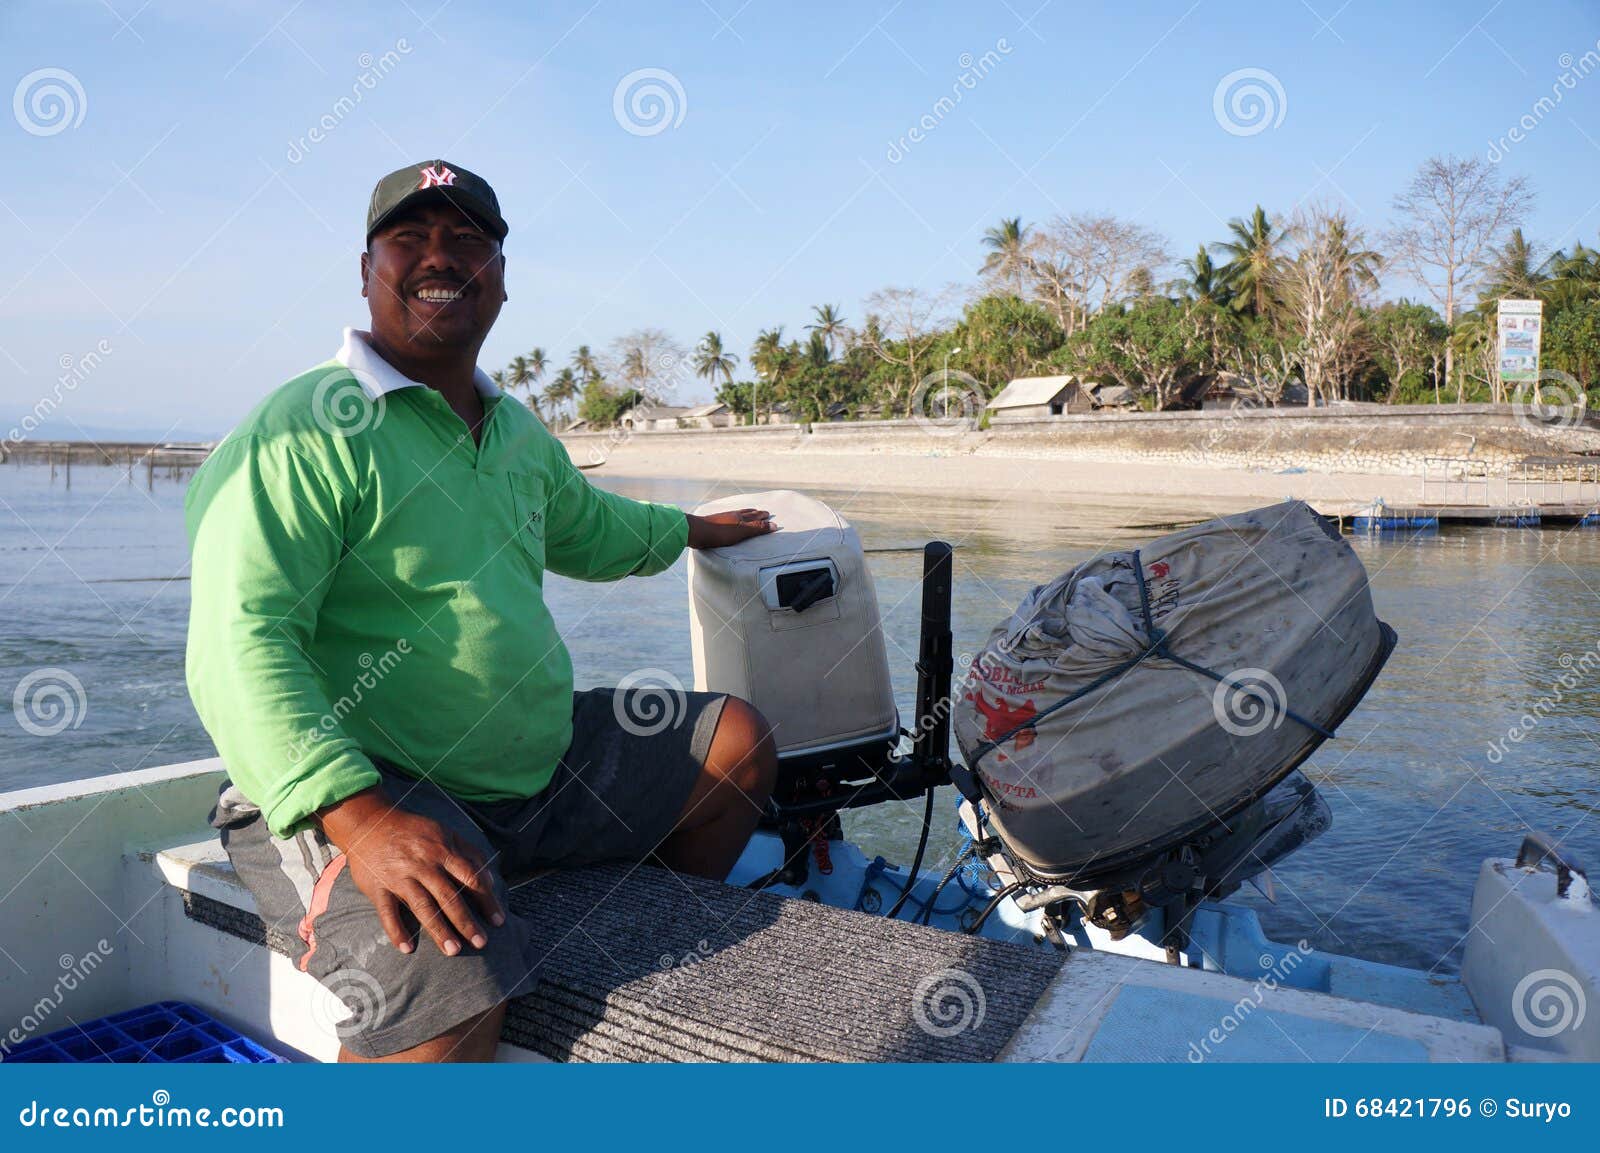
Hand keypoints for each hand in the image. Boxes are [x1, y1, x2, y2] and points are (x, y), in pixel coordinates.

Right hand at [316, 787, 504, 955]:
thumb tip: (490, 879)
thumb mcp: (446, 833)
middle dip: (466, 921)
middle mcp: (424, 866)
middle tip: (481, 943)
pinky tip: (407, 948)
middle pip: (449, 897)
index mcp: (443, 852)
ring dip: (438, 930)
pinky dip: (396, 930)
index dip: (486, 900)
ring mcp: (400, 877)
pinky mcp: (378, 887)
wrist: (370, 824)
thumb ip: (470, 854)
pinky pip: (387, 912)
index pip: (471, 878)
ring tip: (453, 951)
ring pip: (423, 906)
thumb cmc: (414, 832)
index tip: (498, 921)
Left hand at [686, 508, 776, 549]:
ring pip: (738, 514)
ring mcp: (723, 518)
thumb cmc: (719, 532)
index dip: (762, 516)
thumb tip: (773, 525)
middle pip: (747, 513)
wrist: (696, 531)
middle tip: (761, 512)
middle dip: (755, 513)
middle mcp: (732, 515)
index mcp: (740, 517)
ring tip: (749, 512)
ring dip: (745, 514)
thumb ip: (757, 529)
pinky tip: (730, 519)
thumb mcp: (741, 532)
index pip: (755, 516)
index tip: (768, 515)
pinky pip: (729, 518)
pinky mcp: (714, 523)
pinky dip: (734, 517)